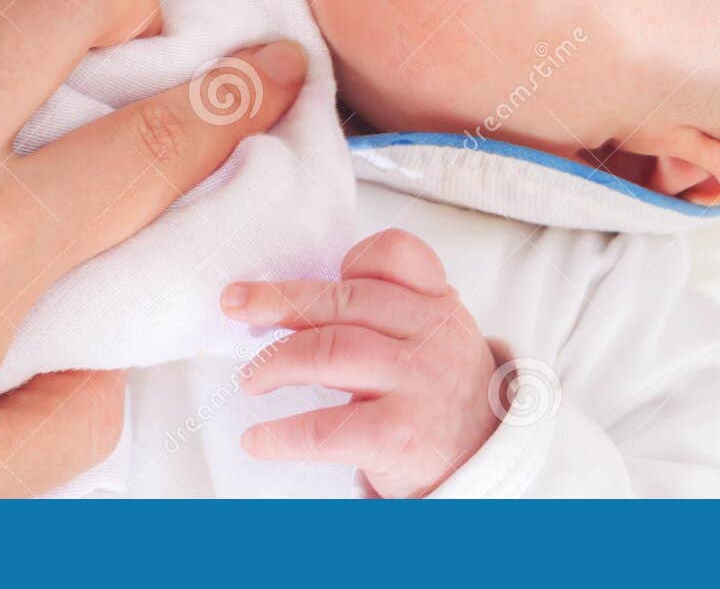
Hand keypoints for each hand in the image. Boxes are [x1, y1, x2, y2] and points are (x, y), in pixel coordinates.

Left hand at [222, 228, 499, 497]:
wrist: (483, 466)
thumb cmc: (438, 394)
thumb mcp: (431, 337)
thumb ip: (385, 309)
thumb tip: (291, 300)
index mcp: (436, 303)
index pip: (396, 253)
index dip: (351, 259)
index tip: (318, 278)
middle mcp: (432, 335)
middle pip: (344, 300)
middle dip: (279, 300)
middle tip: (236, 306)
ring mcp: (419, 384)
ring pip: (330, 351)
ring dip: (276, 362)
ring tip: (251, 379)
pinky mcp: (400, 436)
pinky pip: (327, 428)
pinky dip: (282, 434)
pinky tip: (258, 440)